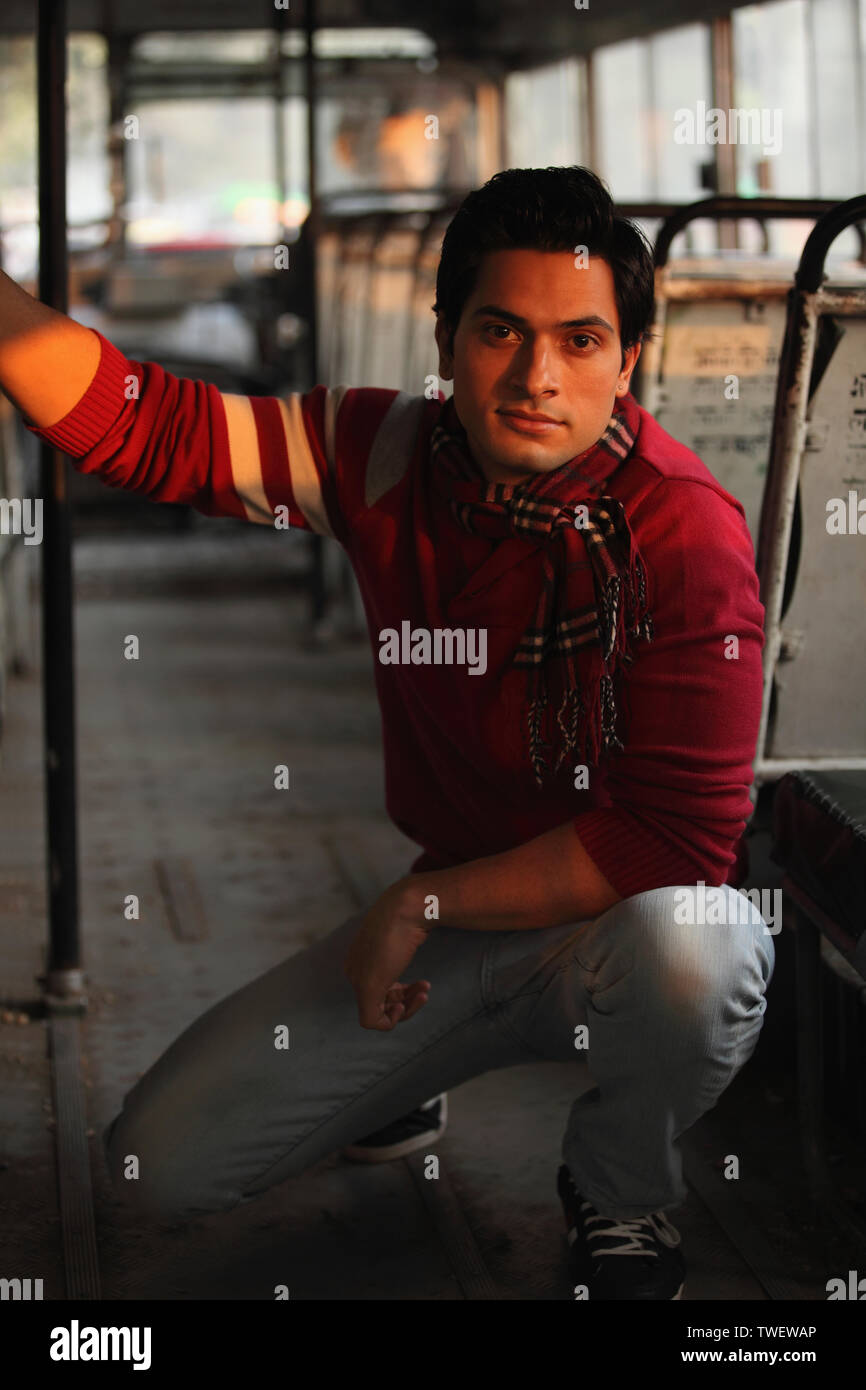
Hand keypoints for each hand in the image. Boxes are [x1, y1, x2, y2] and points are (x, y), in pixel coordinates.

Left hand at [343, 881, 432, 1029]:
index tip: (420, 984)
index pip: (377, 987)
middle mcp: (355, 969)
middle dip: (405, 1001)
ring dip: (405, 1009)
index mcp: (360, 958)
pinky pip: (371, 1021)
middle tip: (425, 990)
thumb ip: (403, 944)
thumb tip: (424, 933)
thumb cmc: (408, 915)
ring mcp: (358, 979)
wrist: (405, 908)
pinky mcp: (366, 988)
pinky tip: (406, 1005)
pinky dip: (392, 1021)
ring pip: (376, 1014)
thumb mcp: (405, 930)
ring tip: (424, 994)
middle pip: (377, 1001)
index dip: (400, 993)